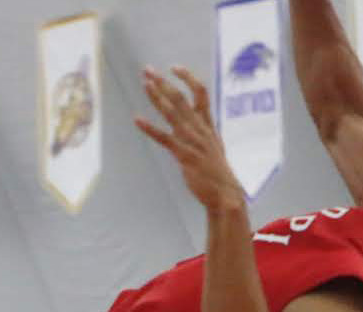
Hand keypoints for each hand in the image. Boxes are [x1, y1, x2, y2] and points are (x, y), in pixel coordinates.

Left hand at [134, 67, 244, 211]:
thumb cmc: (218, 172)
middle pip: (181, 98)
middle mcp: (199, 128)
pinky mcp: (183, 154)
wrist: (224, 192)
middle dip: (163, 82)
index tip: (174, 67)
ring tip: (144, 84)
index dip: (188, 78)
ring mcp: (191, 140)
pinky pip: (164, 138)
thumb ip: (204, 132)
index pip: (200, 93)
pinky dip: (150, 128)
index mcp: (208, 124)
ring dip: (156, 97)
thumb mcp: (214, 145)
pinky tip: (137, 119)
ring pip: (172, 112)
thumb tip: (197, 123)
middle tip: (148, 70)